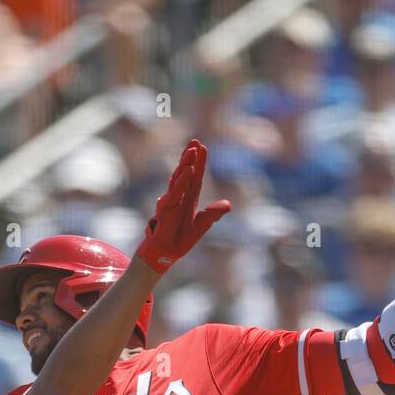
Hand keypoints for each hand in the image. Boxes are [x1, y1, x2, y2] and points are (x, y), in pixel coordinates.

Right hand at [134, 139, 230, 274]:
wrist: (167, 253)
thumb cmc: (181, 239)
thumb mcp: (202, 225)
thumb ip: (213, 213)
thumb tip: (228, 205)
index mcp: (189, 198)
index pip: (196, 177)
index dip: (199, 163)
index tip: (203, 147)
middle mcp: (180, 196)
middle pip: (186, 172)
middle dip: (190, 157)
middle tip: (195, 141)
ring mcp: (172, 200)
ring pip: (179, 178)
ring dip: (186, 163)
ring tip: (192, 150)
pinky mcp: (166, 208)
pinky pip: (175, 192)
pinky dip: (182, 180)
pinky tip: (188, 170)